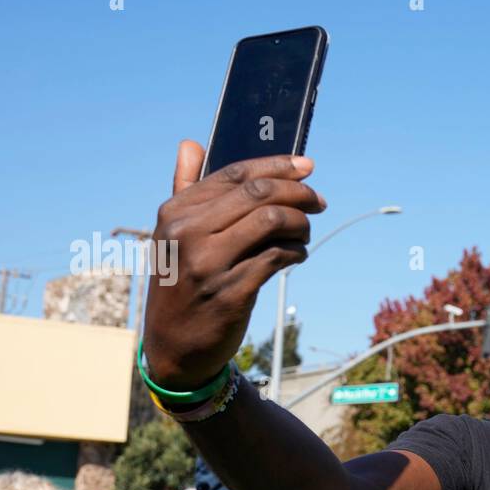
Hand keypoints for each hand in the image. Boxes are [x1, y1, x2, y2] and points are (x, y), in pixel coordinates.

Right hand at [142, 141, 326, 388]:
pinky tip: (298, 254)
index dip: (277, 165)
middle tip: (318, 201)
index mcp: (175, 213)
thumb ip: (183, 188)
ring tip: (305, 232)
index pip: (235, 174)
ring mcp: (208, 264)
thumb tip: (190, 144)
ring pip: (272, 221)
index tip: (307, 166)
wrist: (173, 346)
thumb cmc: (180, 283)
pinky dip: (296, 251)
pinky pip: (277, 258)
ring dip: (301, 223)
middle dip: (298, 192)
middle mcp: (187, 234)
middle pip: (258, 193)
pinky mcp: (231, 293)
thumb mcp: (171, 235)